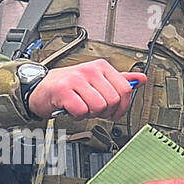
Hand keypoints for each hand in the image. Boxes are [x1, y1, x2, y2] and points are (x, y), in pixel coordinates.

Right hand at [26, 60, 145, 120]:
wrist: (41, 88)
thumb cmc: (70, 86)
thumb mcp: (97, 80)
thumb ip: (120, 79)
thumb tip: (142, 79)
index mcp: (102, 67)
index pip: (125, 89)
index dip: (122, 106)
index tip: (115, 111)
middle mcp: (90, 70)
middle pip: (113, 100)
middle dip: (105, 111)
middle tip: (94, 109)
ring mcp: (76, 79)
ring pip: (99, 106)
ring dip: (91, 113)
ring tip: (82, 107)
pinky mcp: (63, 90)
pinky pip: (82, 111)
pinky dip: (78, 116)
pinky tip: (72, 109)